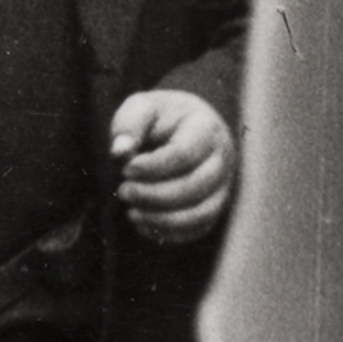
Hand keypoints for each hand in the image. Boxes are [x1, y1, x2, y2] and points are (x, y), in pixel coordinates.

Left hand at [110, 91, 237, 241]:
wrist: (182, 125)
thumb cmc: (158, 117)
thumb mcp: (141, 108)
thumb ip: (129, 125)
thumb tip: (119, 153)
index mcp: (205, 127)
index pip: (184, 154)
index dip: (152, 167)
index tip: (125, 169)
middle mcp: (222, 158)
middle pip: (194, 186)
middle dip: (153, 195)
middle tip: (123, 191)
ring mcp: (223, 184)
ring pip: (202, 213)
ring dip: (162, 219)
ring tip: (131, 212)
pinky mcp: (215, 205)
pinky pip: (200, 227)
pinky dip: (171, 233)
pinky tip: (142, 224)